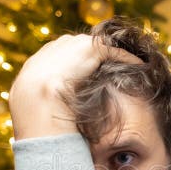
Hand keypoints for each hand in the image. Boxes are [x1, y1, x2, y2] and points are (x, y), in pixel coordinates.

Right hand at [9, 34, 141, 139]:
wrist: (36, 102)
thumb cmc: (32, 114)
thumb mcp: (31, 111)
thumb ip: (38, 108)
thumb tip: (41, 123)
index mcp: (36, 63)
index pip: (55, 59)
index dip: (69, 68)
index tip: (82, 78)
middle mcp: (54, 49)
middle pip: (76, 48)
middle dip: (90, 57)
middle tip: (105, 69)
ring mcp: (71, 47)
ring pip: (96, 48)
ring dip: (110, 56)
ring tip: (124, 65)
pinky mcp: (90, 49)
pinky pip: (113, 51)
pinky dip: (127, 57)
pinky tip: (139, 64)